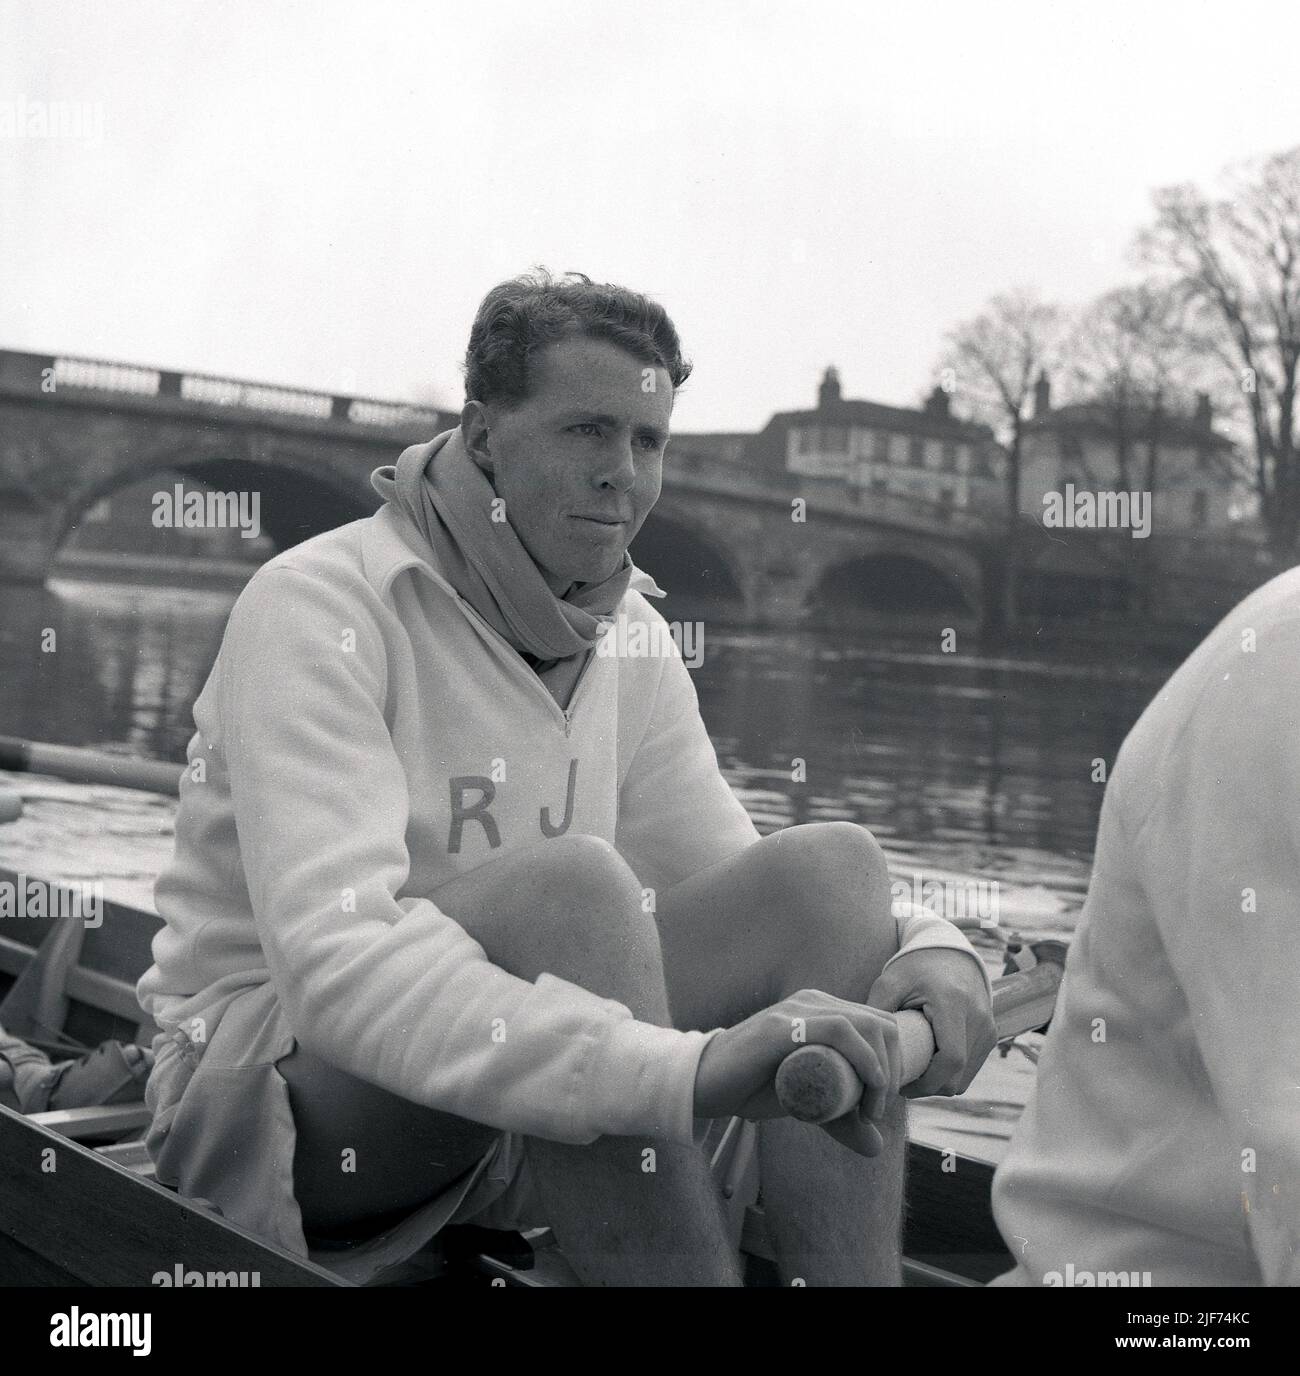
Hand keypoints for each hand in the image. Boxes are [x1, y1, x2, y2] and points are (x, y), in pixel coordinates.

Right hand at [693, 989, 904, 1156]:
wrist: (708, 1084)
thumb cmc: (756, 1087)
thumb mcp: (810, 1102)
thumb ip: (840, 1120)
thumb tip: (877, 1147)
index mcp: (823, 1009)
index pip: (880, 1024)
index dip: (897, 1062)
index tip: (886, 1102)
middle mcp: (814, 1002)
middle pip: (881, 1024)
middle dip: (894, 1069)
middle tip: (876, 1112)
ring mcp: (798, 1009)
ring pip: (865, 1025)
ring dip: (881, 1070)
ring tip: (868, 1109)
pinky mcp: (783, 1025)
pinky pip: (837, 1029)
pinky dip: (864, 1057)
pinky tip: (867, 1085)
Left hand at [867, 948, 995, 1097]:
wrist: (949, 952)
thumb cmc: (915, 967)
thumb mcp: (890, 981)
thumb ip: (877, 1011)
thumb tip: (864, 1049)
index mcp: (953, 1004)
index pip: (951, 1060)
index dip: (927, 1083)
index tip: (902, 1086)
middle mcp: (978, 1018)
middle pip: (957, 1077)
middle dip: (928, 1088)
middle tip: (900, 1081)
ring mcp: (988, 1028)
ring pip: (964, 1079)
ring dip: (939, 1083)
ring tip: (912, 1071)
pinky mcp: (990, 1035)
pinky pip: (970, 1070)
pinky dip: (950, 1075)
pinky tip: (928, 1063)